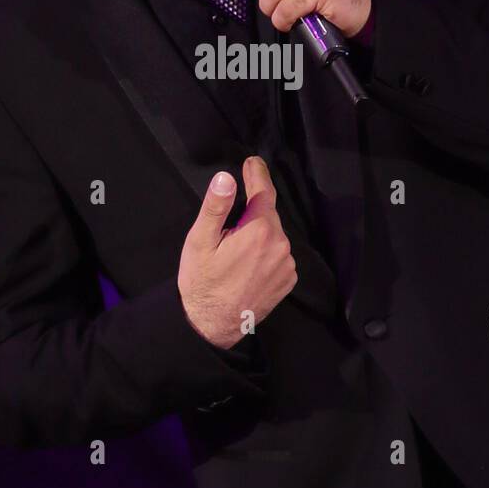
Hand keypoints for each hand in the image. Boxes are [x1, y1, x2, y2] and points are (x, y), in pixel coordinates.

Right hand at [178, 156, 297, 348]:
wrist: (212, 326)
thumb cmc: (202, 282)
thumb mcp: (200, 241)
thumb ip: (216, 207)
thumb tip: (226, 177)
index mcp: (259, 230)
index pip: (264, 191)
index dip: (257, 174)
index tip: (252, 161)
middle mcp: (280, 245)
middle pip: (268, 214)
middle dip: (253, 209)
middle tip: (230, 219)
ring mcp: (287, 264)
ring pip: (274, 234)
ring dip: (259, 232)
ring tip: (235, 247)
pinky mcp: (288, 280)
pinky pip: (278, 254)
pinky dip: (266, 250)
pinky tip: (247, 262)